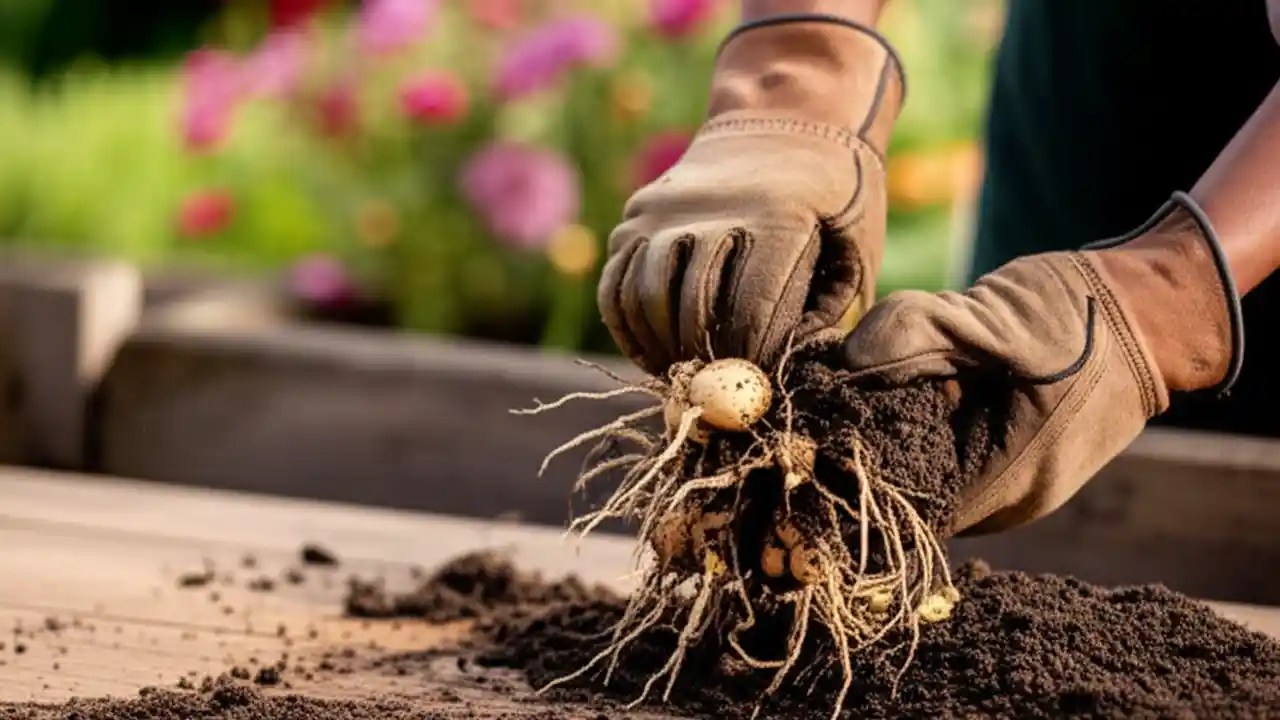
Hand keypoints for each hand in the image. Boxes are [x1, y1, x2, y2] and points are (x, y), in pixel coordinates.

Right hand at [597, 15, 902, 374]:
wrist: (785, 116)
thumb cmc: (833, 195)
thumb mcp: (854, 243)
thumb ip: (830, 308)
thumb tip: (790, 369)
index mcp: (775, 217)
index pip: (751, 310)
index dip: (754, 360)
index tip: (760, 386)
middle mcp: (710, 210)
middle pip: (692, 306)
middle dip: (704, 360)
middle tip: (718, 391)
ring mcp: (664, 209)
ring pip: (644, 296)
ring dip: (661, 347)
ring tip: (682, 376)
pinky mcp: (636, 214)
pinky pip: (615, 282)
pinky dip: (625, 327)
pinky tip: (649, 353)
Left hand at [844, 193, 1242, 534]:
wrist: (1151, 312)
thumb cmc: (1081, 315)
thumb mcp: (997, 316)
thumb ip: (918, 334)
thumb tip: (844, 362)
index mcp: (1010, 482)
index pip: (905, 503)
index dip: (858, 463)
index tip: (827, 415)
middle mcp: (1011, 500)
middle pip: (912, 492)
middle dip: (873, 445)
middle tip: (843, 392)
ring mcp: (1015, 484)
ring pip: (928, 472)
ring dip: (899, 431)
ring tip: (883, 381)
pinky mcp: (1013, 459)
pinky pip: (951, 453)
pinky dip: (926, 421)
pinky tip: (921, 380)